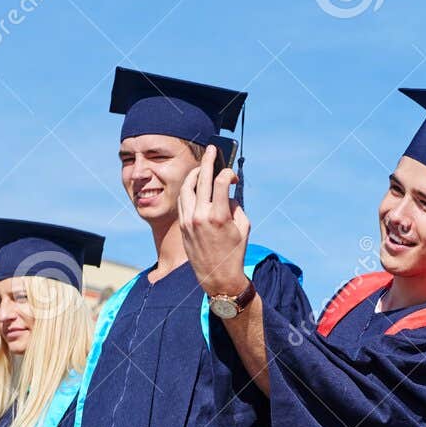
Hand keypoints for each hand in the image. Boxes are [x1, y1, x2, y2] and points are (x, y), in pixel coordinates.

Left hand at [179, 145, 250, 295]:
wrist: (217, 277)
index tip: (233, 177)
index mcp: (218, 216)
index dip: (228, 174)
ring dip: (195, 174)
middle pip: (202, 178)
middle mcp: (200, 215)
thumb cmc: (234, 252)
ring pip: (187, 188)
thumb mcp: (243, 227)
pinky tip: (194, 186)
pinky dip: (188, 190)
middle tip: (211, 149)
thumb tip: (225, 194)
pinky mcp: (182, 225)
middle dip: (208, 161)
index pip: (220, 182)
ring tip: (201, 167)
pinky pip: (182, 201)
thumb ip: (234, 206)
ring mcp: (188, 220)